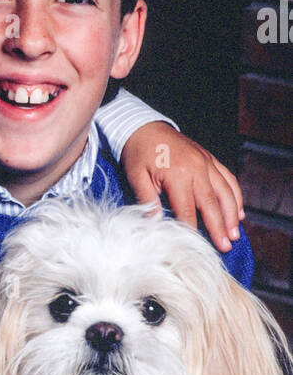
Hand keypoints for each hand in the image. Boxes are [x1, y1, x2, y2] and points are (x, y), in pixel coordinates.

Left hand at [120, 122, 243, 252]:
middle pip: (211, 203)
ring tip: (235, 234)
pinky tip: (238, 212)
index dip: (193, 229)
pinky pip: (228, 178)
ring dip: (232, 214)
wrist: (144, 126)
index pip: (187, 209)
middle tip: (226, 247)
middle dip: (219, 227)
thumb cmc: (138, 153)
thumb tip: (156, 225)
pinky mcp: (210, 158)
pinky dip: (236, 195)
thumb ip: (148, 201)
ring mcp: (206, 162)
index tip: (196, 246)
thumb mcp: (136, 177)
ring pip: (225, 192)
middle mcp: (197, 168)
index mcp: (178, 174)